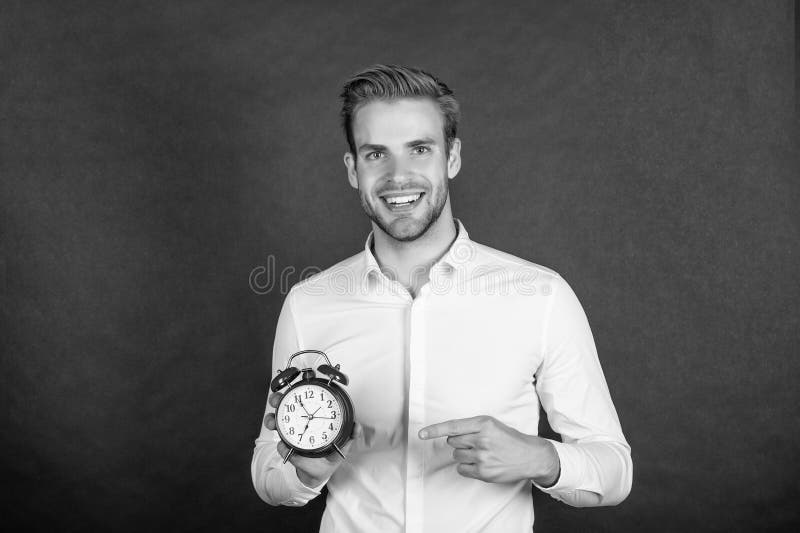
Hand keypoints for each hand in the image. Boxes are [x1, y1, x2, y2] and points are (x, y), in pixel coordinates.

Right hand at [263, 391, 361, 487]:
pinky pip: (281, 446)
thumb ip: (350, 434)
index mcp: (312, 416)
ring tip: (273, 422)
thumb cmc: (331, 454)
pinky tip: (286, 447)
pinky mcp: (287, 448)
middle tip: (276, 399)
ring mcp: (291, 434)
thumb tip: (357, 426)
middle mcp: (299, 421)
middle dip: (277, 399)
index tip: (295, 386)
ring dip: (271, 419)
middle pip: (284, 405)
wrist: (320, 473)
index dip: (298, 390)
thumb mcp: (343, 443)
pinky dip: (282, 447)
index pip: (303, 399)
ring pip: (275, 421)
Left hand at [419, 415, 559, 485]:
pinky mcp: (483, 472)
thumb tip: (449, 435)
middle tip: (475, 443)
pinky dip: (467, 467)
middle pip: (452, 442)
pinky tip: (480, 464)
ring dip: (464, 455)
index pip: (453, 427)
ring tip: (481, 453)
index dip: (434, 430)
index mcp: (483, 423)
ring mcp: (482, 457)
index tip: (421, 434)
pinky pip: (462, 469)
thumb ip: (471, 427)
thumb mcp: (492, 425)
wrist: (529, 456)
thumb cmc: (508, 438)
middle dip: (460, 442)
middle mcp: (481, 439)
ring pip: (456, 455)